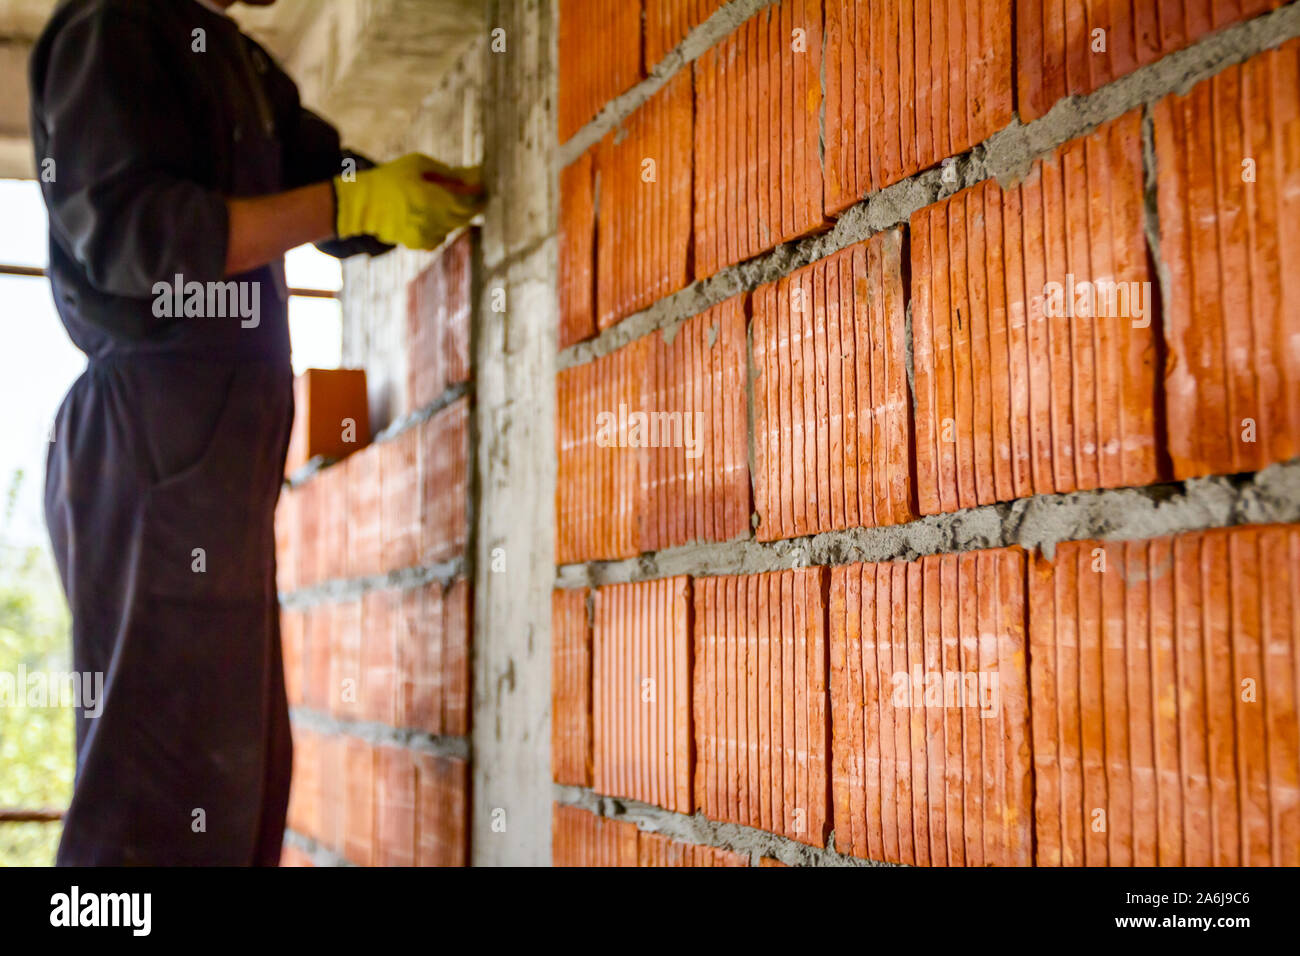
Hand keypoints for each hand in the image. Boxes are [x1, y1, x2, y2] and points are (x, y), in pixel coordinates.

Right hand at [333, 153, 484, 249]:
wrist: (362, 204)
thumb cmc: (390, 178)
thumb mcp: (418, 165)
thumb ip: (447, 173)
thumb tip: (471, 176)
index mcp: (434, 199)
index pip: (469, 203)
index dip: (480, 195)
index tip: (483, 186)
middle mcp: (433, 221)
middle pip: (465, 217)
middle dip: (472, 205)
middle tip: (474, 193)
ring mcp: (426, 235)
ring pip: (453, 227)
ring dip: (456, 215)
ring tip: (447, 200)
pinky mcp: (419, 244)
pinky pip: (440, 236)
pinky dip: (441, 227)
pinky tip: (432, 215)